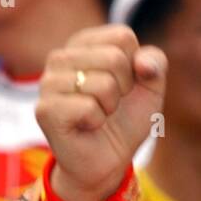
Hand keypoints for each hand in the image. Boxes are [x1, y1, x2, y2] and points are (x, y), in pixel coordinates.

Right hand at [35, 23, 166, 200]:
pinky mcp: (46, 110)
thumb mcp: (150, 90)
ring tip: (98, 116)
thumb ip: (155, 64)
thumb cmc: (124, 123)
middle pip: (115, 58)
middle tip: (110, 106)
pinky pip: (89, 108)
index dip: (134, 68)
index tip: (123, 88)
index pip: (123, 37)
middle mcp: (61, 57)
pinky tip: (87, 127)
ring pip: (103, 84)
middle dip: (124, 89)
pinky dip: (97, 122)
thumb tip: (142, 62)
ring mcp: (49, 82)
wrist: (106, 163)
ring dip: (110, 108)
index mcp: (83, 44)